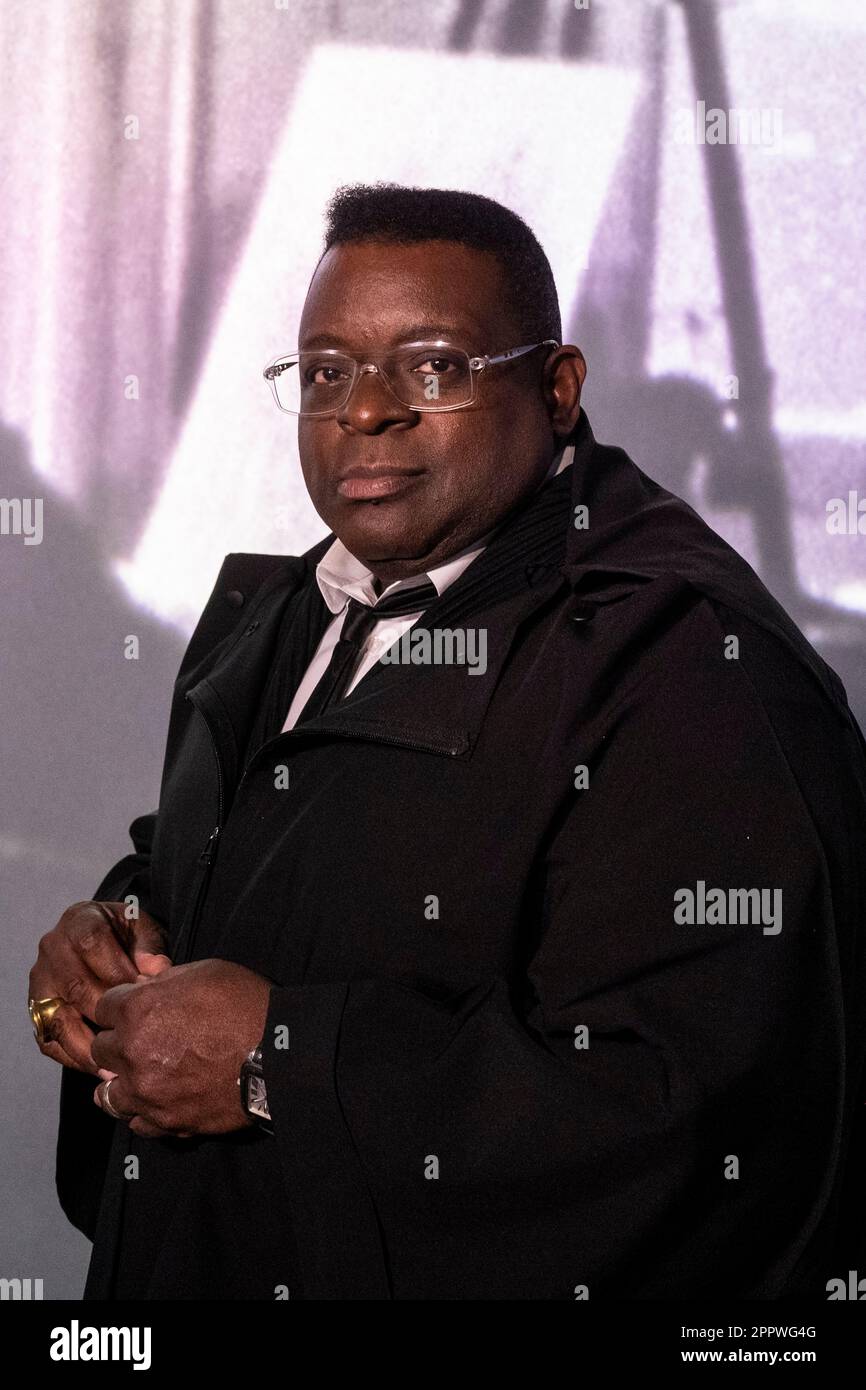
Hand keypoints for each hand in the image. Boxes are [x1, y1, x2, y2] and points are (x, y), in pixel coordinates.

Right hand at [29, 900, 171, 1072]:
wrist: (105, 942)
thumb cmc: (127, 936)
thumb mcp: (143, 929)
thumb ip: (150, 946)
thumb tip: (156, 969)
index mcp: (78, 921)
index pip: (91, 944)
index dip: (118, 969)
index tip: (144, 992)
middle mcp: (52, 950)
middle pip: (74, 986)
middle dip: (107, 1013)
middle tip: (135, 1034)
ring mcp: (40, 983)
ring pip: (58, 1020)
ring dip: (88, 1046)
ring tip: (116, 1066)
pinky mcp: (37, 1012)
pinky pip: (49, 1041)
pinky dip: (73, 1059)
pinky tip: (101, 1068)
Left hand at [90, 959, 272, 1138]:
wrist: (278, 1054)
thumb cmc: (246, 1005)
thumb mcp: (206, 972)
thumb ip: (165, 980)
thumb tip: (144, 986)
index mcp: (138, 1010)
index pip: (102, 1007)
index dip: (119, 1006)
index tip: (132, 1009)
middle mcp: (132, 1052)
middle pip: (100, 1050)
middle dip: (116, 1042)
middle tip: (138, 1041)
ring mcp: (146, 1091)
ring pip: (107, 1094)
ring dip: (120, 1082)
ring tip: (136, 1077)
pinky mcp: (166, 1120)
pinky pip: (136, 1122)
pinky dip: (142, 1111)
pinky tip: (154, 1100)